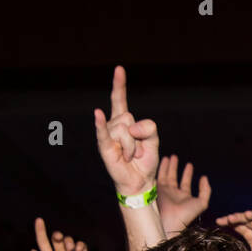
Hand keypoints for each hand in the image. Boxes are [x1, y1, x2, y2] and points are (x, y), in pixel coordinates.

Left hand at [30, 218, 94, 250]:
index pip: (43, 242)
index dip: (40, 231)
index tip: (38, 220)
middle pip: (57, 239)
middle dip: (57, 235)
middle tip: (59, 239)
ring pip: (69, 240)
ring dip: (69, 242)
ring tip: (71, 250)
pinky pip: (81, 245)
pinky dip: (79, 245)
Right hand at [93, 66, 158, 196]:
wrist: (140, 181)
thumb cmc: (145, 161)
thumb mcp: (154, 140)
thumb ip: (149, 127)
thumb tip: (131, 128)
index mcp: (125, 122)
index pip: (120, 100)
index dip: (119, 85)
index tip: (119, 69)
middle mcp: (114, 125)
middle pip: (128, 117)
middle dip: (138, 136)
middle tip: (137, 151)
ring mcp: (107, 135)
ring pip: (124, 130)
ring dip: (132, 147)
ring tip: (130, 156)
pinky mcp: (105, 147)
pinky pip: (104, 132)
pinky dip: (101, 124)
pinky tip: (98, 114)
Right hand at [155, 155, 210, 236]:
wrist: (172, 220)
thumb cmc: (188, 214)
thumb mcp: (202, 202)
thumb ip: (206, 190)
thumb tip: (204, 178)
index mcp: (184, 197)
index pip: (186, 182)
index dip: (187, 173)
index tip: (189, 165)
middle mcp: (174, 194)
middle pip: (173, 177)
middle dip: (174, 167)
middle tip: (174, 157)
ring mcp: (165, 192)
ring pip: (165, 176)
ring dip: (167, 166)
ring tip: (169, 157)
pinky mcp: (157, 190)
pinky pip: (159, 177)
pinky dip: (161, 169)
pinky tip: (162, 162)